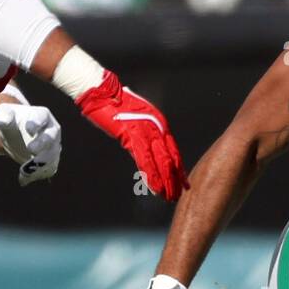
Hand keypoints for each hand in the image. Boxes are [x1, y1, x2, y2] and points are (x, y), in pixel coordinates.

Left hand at [0, 102, 61, 185]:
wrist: (17, 133)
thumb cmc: (12, 119)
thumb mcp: (5, 114)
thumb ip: (3, 116)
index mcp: (42, 115)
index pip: (42, 117)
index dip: (37, 123)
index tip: (29, 129)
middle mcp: (52, 131)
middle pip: (51, 137)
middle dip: (42, 144)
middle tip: (31, 149)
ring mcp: (53, 147)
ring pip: (51, 156)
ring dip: (40, 163)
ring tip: (25, 170)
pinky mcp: (50, 161)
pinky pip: (47, 169)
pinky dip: (35, 175)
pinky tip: (23, 179)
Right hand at [76, 70, 187, 201]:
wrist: (103, 92)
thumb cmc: (117, 104)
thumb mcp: (137, 118)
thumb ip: (146, 131)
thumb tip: (148, 146)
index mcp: (160, 123)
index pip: (174, 151)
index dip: (179, 169)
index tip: (184, 183)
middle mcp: (157, 128)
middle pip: (171, 159)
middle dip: (175, 179)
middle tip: (179, 195)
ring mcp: (146, 132)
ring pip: (161, 162)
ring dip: (166, 182)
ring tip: (169, 196)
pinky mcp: (132, 136)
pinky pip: (145, 160)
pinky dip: (152, 176)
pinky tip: (156, 188)